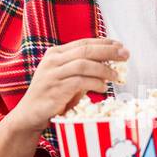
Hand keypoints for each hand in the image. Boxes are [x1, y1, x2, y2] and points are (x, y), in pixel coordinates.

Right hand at [12, 38, 128, 135]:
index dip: (104, 43)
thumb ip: (84, 69)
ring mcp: (52, 74)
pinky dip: (95, 83)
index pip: (84, 43)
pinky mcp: (55, 89)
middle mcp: (53, 61)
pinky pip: (80, 82)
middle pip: (86, 50)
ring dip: (104, 69)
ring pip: (84, 64)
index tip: (120, 46)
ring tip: (116, 76)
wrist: (31, 114)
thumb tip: (110, 64)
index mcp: (55, 53)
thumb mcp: (67, 77)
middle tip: (125, 55)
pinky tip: (104, 88)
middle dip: (108, 51)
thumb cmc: (53, 95)